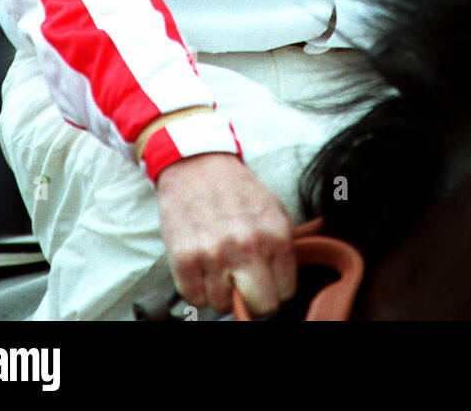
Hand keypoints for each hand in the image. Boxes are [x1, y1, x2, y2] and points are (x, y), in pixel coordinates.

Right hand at [155, 152, 297, 315]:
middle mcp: (248, 246)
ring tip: (217, 264)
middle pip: (260, 307)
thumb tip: (284, 287)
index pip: (285, 294)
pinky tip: (200, 266)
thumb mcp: (273, 210)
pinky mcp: (185, 258)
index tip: (265, 282)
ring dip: (220, 291)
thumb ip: (282, 249)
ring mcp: (215, 254)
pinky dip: (195, 288)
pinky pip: (194, 298)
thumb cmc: (236, 190)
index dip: (274, 291)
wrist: (197, 163)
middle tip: (242, 284)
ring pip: (223, 306)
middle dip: (252, 300)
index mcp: (276, 234)